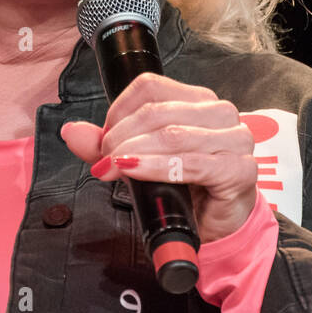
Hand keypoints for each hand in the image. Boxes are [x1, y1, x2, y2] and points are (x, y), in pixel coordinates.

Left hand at [60, 73, 258, 242]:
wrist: (219, 226)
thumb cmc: (186, 188)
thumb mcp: (140, 161)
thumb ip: (107, 145)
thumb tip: (71, 131)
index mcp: (198, 100)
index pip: (150, 86)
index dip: (118, 110)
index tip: (105, 138)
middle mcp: (220, 112)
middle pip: (157, 111)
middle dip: (121, 137)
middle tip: (105, 160)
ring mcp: (236, 139)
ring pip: (172, 134)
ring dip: (134, 153)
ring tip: (115, 169)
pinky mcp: (240, 169)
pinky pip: (192, 164)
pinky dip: (157, 167)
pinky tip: (136, 172)